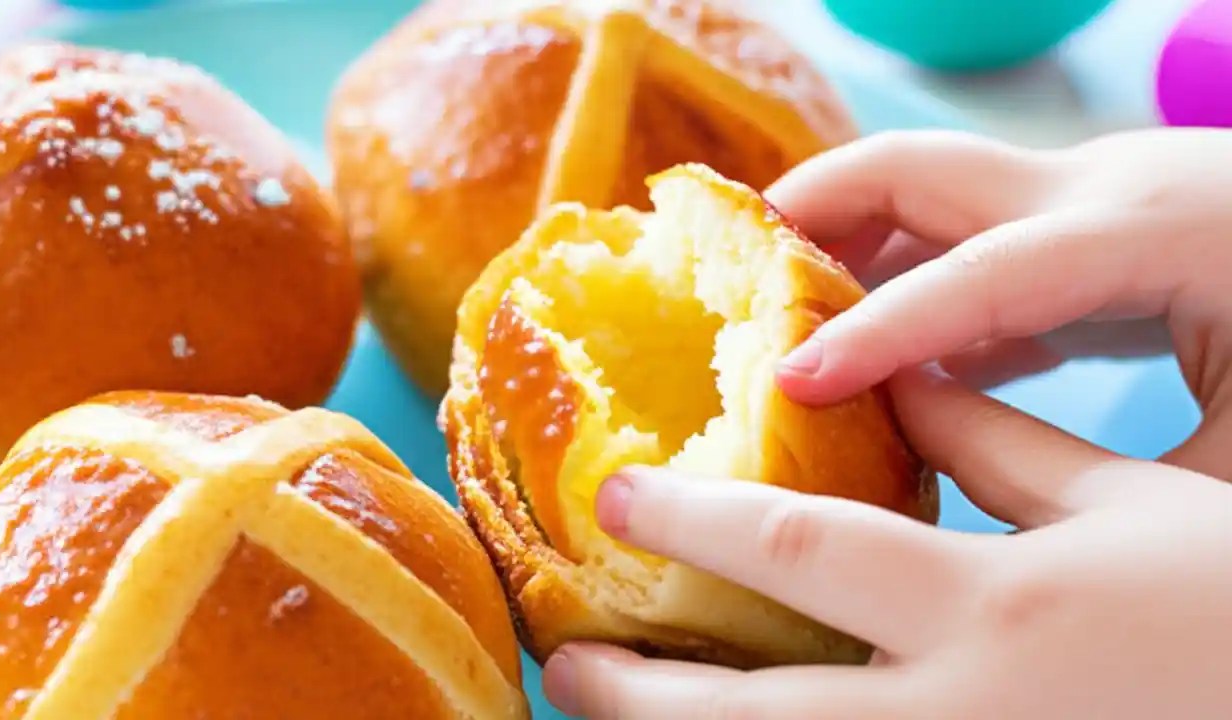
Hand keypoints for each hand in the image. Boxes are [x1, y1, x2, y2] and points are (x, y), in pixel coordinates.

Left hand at [542, 369, 1231, 719]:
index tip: (613, 499)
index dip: (690, 522)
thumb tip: (894, 384)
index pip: (800, 551)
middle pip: (756, 713)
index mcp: (993, 606)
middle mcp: (961, 713)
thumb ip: (995, 447)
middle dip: (642, 692)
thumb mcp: (1121, 510)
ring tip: (606, 715)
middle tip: (560, 658)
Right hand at [767, 128, 1231, 477]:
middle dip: (812, 211)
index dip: (877, 328)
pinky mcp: (1086, 239)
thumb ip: (1120, 499)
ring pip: (928, 205)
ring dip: (845, 251)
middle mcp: (1100, 192)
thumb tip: (999, 547)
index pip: (980, 275)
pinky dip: (908, 294)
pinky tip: (874, 364)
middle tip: (727, 272)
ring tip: (775, 321)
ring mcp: (1087, 205)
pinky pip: (971, 256)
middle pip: (915, 172)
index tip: (793, 380)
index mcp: (1148, 229)